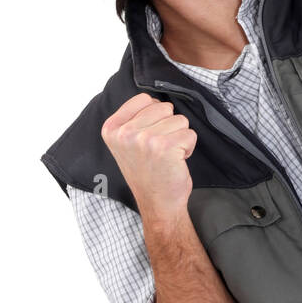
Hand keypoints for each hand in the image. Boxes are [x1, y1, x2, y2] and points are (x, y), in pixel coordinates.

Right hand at [101, 92, 196, 216]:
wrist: (157, 203)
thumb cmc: (147, 171)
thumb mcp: (126, 142)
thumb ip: (134, 119)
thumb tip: (154, 98)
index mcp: (112, 128)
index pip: (144, 98)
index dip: (154, 115)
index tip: (147, 136)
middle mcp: (125, 133)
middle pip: (164, 107)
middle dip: (168, 126)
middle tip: (159, 149)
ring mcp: (144, 140)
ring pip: (179, 120)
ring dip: (179, 137)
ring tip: (167, 155)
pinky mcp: (164, 147)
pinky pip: (190, 133)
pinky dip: (188, 147)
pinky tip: (175, 161)